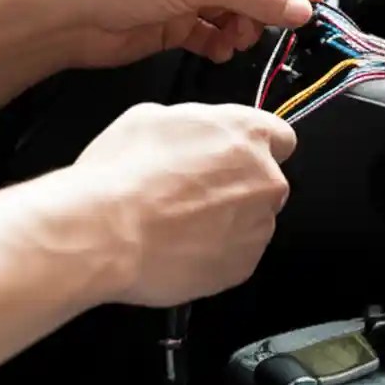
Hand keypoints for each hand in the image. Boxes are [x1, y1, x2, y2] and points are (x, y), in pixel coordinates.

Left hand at [27, 0, 325, 67]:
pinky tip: (219, 48)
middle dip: (264, 6)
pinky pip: (214, 31)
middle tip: (275, 26)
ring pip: (237, 9)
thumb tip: (298, 6)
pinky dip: (220, 41)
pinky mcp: (175, 18)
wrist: (70, 13)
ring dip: (242, 27)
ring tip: (236, 38)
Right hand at [74, 102, 295, 306]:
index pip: (280, 138)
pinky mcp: (242, 267)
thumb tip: (196, 133)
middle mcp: (264, 179)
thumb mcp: (149, 117)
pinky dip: (215, 253)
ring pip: (252, 221)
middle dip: (239, 187)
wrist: (103, 234)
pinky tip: (178, 248)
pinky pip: (236, 256)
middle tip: (192, 194)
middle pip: (267, 182)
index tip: (234, 158)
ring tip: (178, 225)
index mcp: (246, 134)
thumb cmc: (121, 174)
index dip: (255, 148)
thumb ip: (192, 124)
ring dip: (227, 222)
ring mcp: (257, 227)